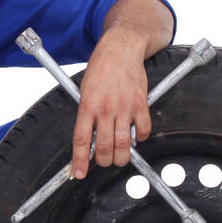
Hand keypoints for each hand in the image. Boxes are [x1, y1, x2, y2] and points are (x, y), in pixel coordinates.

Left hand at [72, 29, 151, 177]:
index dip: (79, 161)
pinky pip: (144, 130)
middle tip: (103, 162)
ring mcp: (124, 107)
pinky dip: (141, 138)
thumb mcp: (84, 89)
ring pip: (123, 144)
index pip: (81, 140)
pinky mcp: (141, 104)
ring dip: (121, 157)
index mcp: (87, 105)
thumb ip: (86, 113)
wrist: (121, 48)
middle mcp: (105, 108)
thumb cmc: (101, 68)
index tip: (78, 174)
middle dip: (103, 162)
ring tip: (118, 158)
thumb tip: (87, 139)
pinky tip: (136, 137)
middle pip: (104, 147)